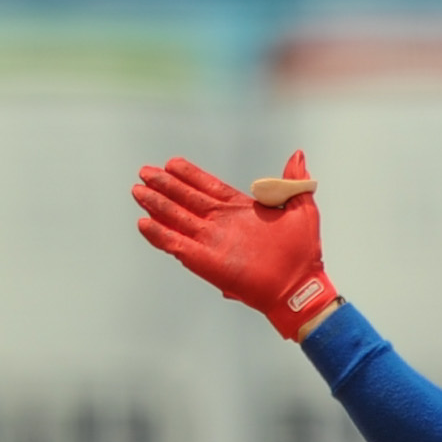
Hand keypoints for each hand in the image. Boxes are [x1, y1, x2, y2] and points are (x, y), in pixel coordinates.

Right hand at [132, 152, 339, 339]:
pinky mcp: (205, 261)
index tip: (171, 162)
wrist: (299, 286)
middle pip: (186, 199)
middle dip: (165, 185)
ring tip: (137, 191)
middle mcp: (221, 224)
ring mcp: (211, 242)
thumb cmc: (303, 253)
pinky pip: (176, 245)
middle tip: (144, 172)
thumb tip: (297, 155)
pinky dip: (159, 235)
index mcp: (240, 210)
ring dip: (157, 205)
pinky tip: (143, 223)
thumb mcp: (303, 210)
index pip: (207, 187)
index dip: (189, 175)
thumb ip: (293, 183)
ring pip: (177, 218)